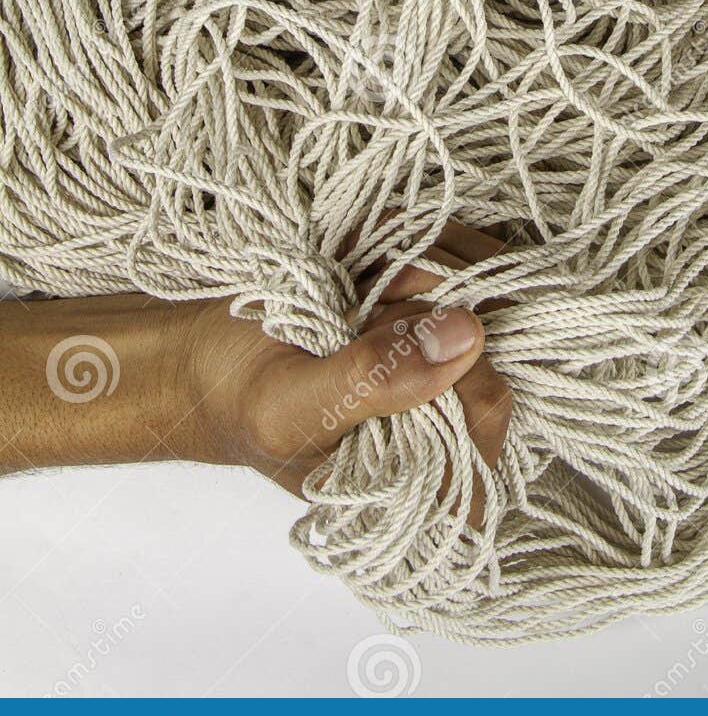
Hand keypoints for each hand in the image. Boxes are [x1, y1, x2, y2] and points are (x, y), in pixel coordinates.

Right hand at [0, 222, 511, 529]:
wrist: (205, 356)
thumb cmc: (239, 398)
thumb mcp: (290, 406)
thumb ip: (372, 383)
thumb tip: (467, 337)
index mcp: (436, 480)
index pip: (488, 402)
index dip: (433, 356)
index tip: (366, 339)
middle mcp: (461, 418)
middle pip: (493, 324)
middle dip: (413, 295)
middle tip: (347, 308)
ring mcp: (458, 354)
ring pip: (477, 269)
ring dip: (403, 259)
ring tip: (345, 289)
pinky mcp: (445, 300)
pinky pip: (455, 240)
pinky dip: (400, 235)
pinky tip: (356, 263)